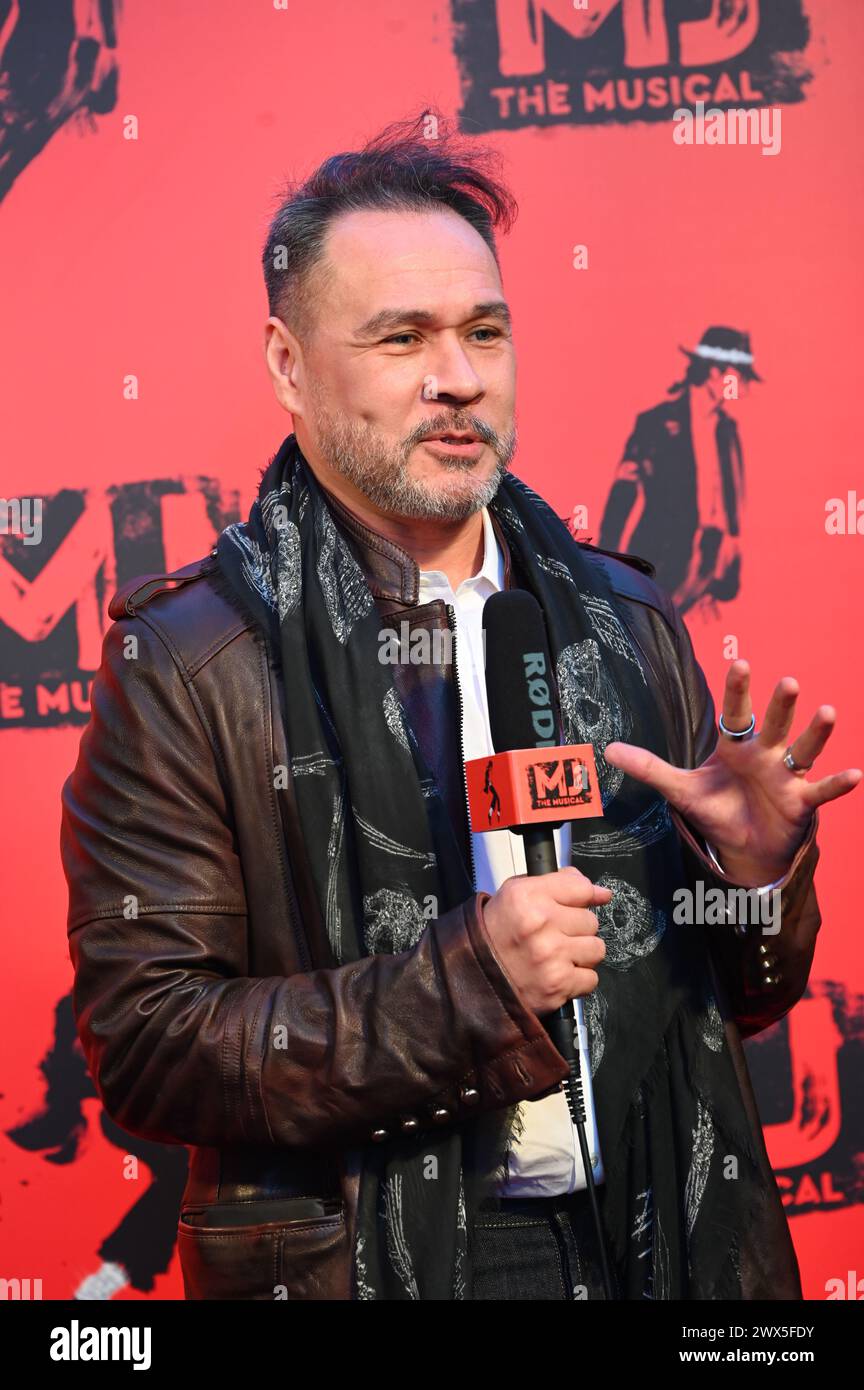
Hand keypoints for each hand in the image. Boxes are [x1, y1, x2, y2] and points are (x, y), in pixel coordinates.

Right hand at [480, 867, 609, 1014]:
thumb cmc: (493, 935)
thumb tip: (597, 890)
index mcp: (528, 896)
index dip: (585, 897)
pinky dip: (577, 980)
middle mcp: (540, 924)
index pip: (582, 888)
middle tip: (555, 935)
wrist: (473, 976)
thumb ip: (556, 883)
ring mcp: (551, 956)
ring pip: (596, 949)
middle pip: (591, 921)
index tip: (586, 902)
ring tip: (558, 955)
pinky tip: (557, 974)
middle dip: (577, 929)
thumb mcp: (514, 894)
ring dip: (581, 954)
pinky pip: (590, 978)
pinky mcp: (558, 984)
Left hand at [604, 660, 861, 884]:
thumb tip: (608, 750)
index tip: (741, 663)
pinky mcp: (802, 802)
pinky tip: (856, 774)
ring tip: (828, 713)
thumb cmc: (717, 809)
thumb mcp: (681, 789)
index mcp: (736, 747)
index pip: (735, 713)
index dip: (738, 690)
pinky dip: (838, 783)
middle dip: (779, 706)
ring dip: (815, 733)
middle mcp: (765, 754)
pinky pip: (823, 790)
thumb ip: (649, 767)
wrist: (744, 848)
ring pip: (803, 749)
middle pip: (772, 724)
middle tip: (787, 682)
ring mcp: (787, 776)